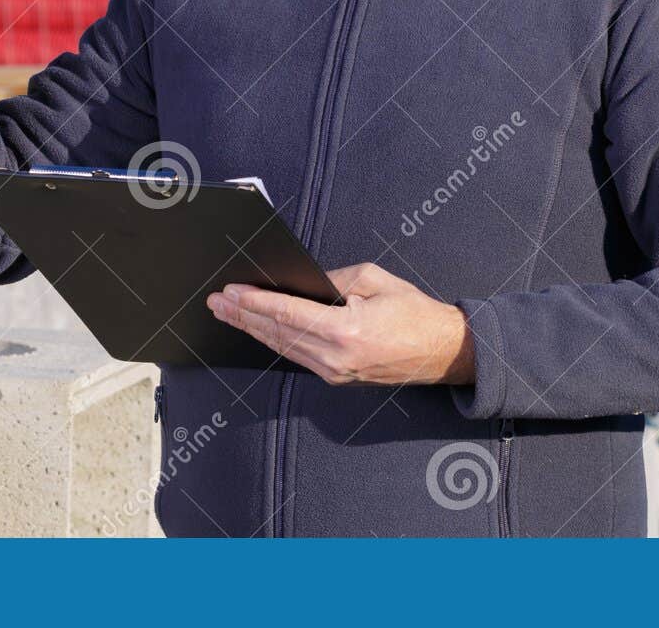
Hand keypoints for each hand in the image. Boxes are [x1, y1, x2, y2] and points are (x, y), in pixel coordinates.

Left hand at [206, 262, 475, 386]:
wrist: (442, 351)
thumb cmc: (413, 312)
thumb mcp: (373, 279)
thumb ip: (332, 281)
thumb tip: (300, 282)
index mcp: (346, 332)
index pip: (287, 314)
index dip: (254, 303)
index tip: (231, 291)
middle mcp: (336, 358)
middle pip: (277, 334)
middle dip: (243, 317)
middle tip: (216, 302)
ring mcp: (335, 373)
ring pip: (283, 348)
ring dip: (253, 330)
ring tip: (228, 314)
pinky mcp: (337, 378)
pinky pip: (298, 356)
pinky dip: (275, 341)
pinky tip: (259, 329)